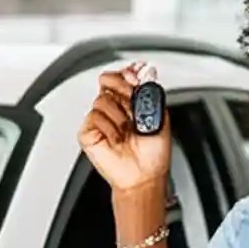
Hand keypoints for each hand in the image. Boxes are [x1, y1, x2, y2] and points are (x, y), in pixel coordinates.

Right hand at [78, 61, 170, 191]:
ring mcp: (100, 118)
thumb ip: (151, 91)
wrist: (144, 175)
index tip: (138, 76)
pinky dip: (109, 129)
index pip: (124, 75)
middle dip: (123, 88)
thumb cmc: (153, 152)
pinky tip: (116, 140)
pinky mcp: (88, 131)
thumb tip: (147, 72)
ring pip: (103, 99)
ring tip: (127, 132)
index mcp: (131, 100)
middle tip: (133, 105)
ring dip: (120, 117)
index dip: (129, 72)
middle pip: (108, 79)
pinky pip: (94, 117)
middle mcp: (114, 106)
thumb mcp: (160, 115)